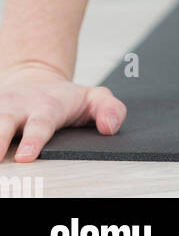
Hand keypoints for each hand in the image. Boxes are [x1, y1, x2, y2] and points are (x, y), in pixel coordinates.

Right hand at [0, 59, 126, 161]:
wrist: (33, 79)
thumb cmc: (64, 99)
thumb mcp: (93, 98)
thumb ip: (110, 109)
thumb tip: (109, 126)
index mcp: (47, 106)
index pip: (41, 124)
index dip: (34, 139)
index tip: (27, 156)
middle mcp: (18, 107)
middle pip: (3, 123)